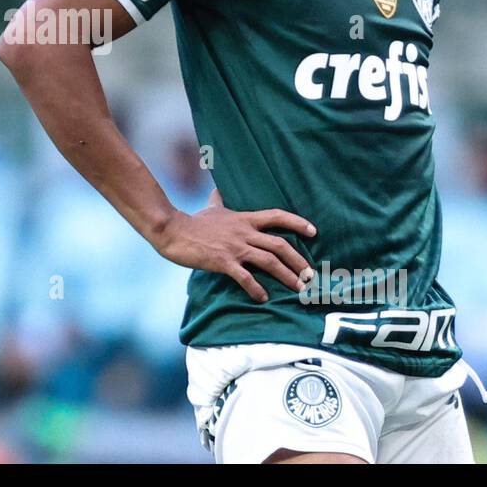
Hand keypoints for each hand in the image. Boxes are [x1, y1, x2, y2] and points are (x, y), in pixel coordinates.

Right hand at [155, 203, 316, 302]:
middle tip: (310, 275)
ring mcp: (235, 247)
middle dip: (298, 261)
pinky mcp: (223, 262)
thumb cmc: (193, 222)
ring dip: (287, 276)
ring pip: (269, 261)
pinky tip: (263, 297)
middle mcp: (244, 232)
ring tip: (298, 289)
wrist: (173, 231)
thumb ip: (219, 199)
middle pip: (280, 244)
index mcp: (244, 219)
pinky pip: (245, 277)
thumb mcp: (211, 207)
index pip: (277, 216)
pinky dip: (256, 288)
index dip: (297, 223)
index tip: (313, 231)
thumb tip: (218, 189)